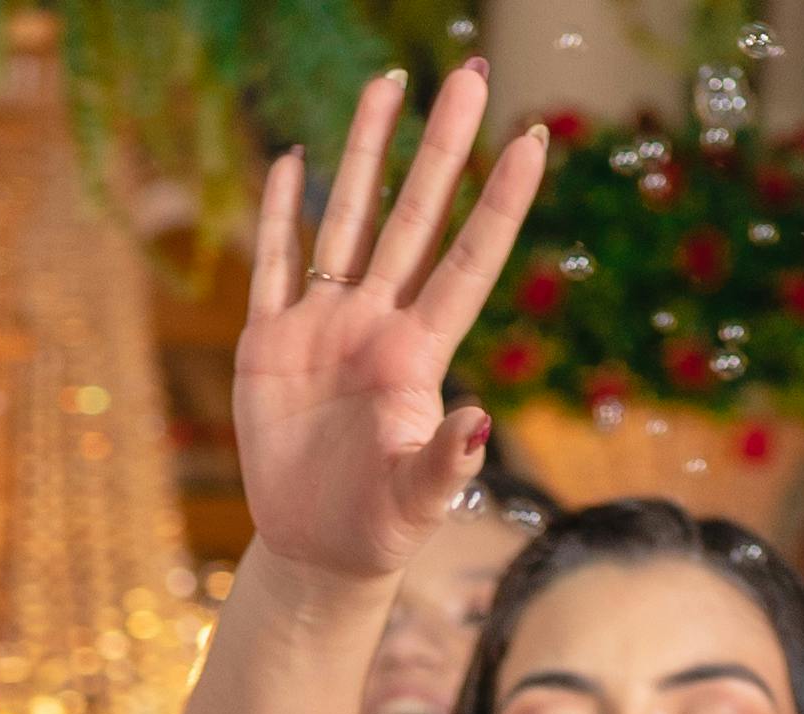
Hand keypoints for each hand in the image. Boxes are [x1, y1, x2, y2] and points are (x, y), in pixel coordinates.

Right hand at [235, 68, 547, 583]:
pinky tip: (295, 159)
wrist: (316, 551)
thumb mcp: (416, 506)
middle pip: (414, 218)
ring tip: (386, 84)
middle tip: (467, 72)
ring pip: (347, 222)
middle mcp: (378, 325)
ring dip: (366, 154)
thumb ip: (445, 465)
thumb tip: (478, 426)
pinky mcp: (270, 345)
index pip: (468, 261)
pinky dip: (280, 214)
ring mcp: (324, 328)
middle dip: (439, 146)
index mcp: (419, 356)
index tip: (532, 138)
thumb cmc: (378, 532)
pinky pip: (275, 266)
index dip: (499, 202)